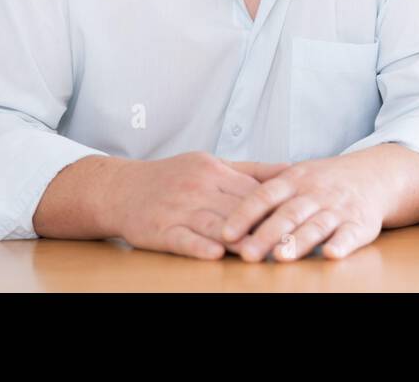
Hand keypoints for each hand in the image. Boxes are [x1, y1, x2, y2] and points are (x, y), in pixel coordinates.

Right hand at [107, 151, 288, 259]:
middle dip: (263, 226)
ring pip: (213, 224)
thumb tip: (292, 169)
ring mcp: (178, 209)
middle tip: (288, 242)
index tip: (299, 219)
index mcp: (213, 171)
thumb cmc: (172, 176)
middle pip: (237, 208)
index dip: (276, 206)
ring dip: (237, 240)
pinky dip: (198, 246)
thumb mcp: (211, 162)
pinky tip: (215, 255)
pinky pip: (182, 238)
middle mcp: (197, 188)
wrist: (120, 188)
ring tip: (260, 253)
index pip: (252, 190)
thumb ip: (252, 169)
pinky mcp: (159, 229)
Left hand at [218, 152, 388, 262]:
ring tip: (281, 257)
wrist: (375, 175)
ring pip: (317, 225)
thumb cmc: (325, 180)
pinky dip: (342, 244)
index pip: (265, 195)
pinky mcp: (361, 224)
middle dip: (267, 234)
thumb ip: (264, 184)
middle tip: (247, 254)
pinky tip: (331, 254)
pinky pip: (351, 234)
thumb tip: (223, 194)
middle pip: (289, 213)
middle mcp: (316, 193)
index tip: (225, 232)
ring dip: (299, 241)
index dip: (245, 213)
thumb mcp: (296, 174)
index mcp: (295, 180)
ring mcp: (339, 208)